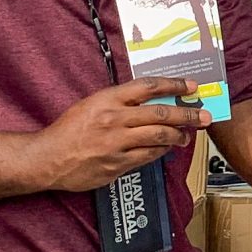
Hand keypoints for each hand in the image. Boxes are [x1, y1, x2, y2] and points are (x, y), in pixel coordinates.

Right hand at [25, 78, 205, 193]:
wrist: (48, 158)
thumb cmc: (69, 129)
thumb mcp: (92, 104)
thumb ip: (120, 101)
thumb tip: (151, 99)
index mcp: (108, 100)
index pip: (148, 87)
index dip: (173, 85)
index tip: (191, 87)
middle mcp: (115, 120)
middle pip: (161, 114)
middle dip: (188, 114)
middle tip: (204, 116)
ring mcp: (117, 144)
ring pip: (159, 137)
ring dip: (178, 136)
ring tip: (187, 135)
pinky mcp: (117, 165)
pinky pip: (148, 156)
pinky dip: (161, 151)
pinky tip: (167, 148)